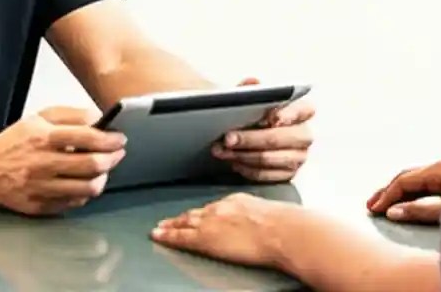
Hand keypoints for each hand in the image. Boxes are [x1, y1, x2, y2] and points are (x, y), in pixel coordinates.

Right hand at [0, 106, 126, 215]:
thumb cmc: (15, 141)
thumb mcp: (40, 118)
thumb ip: (71, 115)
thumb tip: (99, 119)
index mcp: (43, 138)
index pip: (87, 138)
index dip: (110, 139)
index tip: (120, 139)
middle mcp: (42, 164)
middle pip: (92, 165)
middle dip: (112, 159)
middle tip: (117, 154)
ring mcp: (40, 188)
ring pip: (87, 189)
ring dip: (102, 178)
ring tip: (102, 170)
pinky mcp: (39, 206)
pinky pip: (74, 203)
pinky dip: (84, 193)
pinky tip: (83, 183)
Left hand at [151, 192, 293, 267]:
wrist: (279, 231)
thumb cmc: (282, 225)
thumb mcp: (267, 211)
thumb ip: (256, 214)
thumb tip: (261, 221)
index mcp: (236, 201)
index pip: (212, 207)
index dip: (201, 213)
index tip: (195, 215)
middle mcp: (219, 209)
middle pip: (195, 213)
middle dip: (182, 217)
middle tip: (168, 221)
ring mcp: (210, 223)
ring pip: (184, 223)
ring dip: (171, 225)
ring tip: (160, 228)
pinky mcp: (204, 238)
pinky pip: (180, 237)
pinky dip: (167, 236)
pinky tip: (158, 236)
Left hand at [211, 77, 314, 181]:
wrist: (247, 135)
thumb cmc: (252, 114)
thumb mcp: (250, 99)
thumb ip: (250, 89)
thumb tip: (253, 81)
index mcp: (302, 110)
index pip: (304, 110)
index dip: (288, 115)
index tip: (270, 118)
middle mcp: (304, 135)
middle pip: (279, 138)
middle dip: (251, 139)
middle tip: (228, 138)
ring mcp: (298, 157)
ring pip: (270, 159)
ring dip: (243, 155)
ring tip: (222, 151)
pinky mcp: (287, 175)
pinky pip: (266, 176)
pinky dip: (247, 169)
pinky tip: (233, 162)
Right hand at [366, 160, 440, 223]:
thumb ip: (422, 211)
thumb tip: (392, 212)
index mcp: (439, 169)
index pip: (403, 181)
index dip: (387, 196)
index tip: (374, 210)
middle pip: (406, 177)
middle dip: (387, 191)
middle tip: (370, 206)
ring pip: (415, 180)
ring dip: (398, 192)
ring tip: (382, 204)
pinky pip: (426, 185)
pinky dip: (411, 194)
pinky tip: (405, 201)